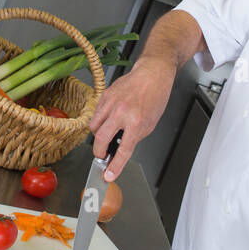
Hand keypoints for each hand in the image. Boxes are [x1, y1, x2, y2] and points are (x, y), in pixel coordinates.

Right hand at [88, 56, 175, 180]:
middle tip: (102, 156)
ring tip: (107, 134)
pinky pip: (96, 114)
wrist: (152, 74)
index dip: (114, 166)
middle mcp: (122, 112)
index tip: (108, 175)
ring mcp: (111, 103)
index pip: (123, 150)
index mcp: (136, 122)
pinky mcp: (105, 95)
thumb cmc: (155, 97)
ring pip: (93, 127)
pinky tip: (108, 119)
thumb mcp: (150, 124)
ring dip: (98, 136)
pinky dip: (99, 121)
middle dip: (99, 153)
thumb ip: (134, 138)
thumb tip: (120, 149)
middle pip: (100, 140)